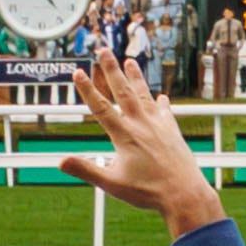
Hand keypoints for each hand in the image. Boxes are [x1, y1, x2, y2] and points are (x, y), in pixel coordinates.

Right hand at [61, 49, 222, 238]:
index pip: (100, 107)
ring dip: (136, 77)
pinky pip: (164, 112)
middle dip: (110, 70)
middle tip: (103, 50)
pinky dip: (160, 103)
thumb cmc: (148, 192)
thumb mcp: (112, 184)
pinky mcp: (172, 132)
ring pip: (144, 95)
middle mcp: (141, 125)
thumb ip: (86, 170)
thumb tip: (61, 162)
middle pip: (123, 91)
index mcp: (124, 135)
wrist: (185, 195)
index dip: (86, 89)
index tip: (77, 72)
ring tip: (130, 60)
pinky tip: (160, 97)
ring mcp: (158, 126)